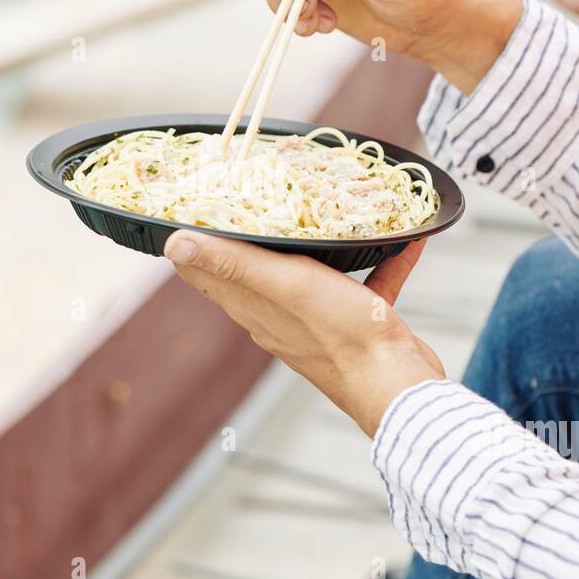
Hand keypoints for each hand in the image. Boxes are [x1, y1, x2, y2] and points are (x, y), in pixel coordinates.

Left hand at [164, 230, 444, 436]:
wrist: (399, 386)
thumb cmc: (342, 334)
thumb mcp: (285, 285)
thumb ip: (234, 264)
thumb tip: (174, 246)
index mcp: (254, 306)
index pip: (207, 272)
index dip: (194, 239)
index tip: (192, 203)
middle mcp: (279, 316)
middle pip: (253, 270)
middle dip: (250, 233)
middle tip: (254, 192)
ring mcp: (319, 322)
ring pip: (310, 277)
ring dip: (315, 248)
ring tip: (324, 211)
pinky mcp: (358, 326)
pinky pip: (367, 286)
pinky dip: (379, 264)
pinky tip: (404, 242)